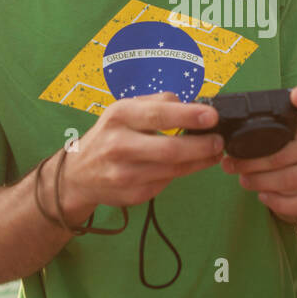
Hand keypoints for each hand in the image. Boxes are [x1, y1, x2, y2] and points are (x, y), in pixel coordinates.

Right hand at [60, 92, 224, 216]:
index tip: (212, 116)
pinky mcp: (132, 194)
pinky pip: (166, 183)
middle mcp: (119, 145)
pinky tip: (190, 165)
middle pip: (170, 149)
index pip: (159, 115)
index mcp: (119, 116)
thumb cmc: (109, 135)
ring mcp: (124, 174)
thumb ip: (157, 103)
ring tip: (213, 152)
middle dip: (201, 146)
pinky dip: (182, 173)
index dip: (189, 116)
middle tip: (218, 140)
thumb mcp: (124, 109)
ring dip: (199, 161)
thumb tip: (191, 105)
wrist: (78, 174)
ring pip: (173, 170)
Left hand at [220, 84, 296, 223]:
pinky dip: (279, 202)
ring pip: (291, 178)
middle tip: (232, 165)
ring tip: (243, 180)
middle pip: (287, 152)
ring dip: (261, 182)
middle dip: (254, 161)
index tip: (295, 96)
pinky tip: (264, 196)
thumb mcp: (277, 134)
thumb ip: (260, 129)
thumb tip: (226, 139)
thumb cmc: (285, 149)